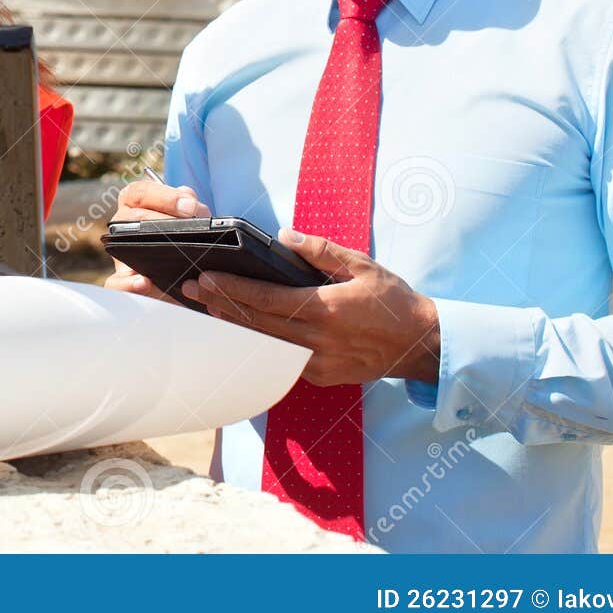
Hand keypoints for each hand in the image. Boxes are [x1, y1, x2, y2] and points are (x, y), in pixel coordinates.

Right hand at [103, 179, 211, 301]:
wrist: (182, 273)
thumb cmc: (181, 236)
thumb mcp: (187, 217)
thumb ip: (188, 204)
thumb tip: (190, 200)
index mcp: (134, 203)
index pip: (140, 192)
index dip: (166, 197)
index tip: (191, 207)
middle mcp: (122, 224)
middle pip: (134, 216)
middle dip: (166, 221)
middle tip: (193, 229)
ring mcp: (119, 252)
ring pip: (122, 244)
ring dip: (146, 247)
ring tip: (170, 251)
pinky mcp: (122, 279)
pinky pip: (115, 282)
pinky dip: (127, 283)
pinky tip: (144, 282)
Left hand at [181, 227, 441, 386]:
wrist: (421, 344)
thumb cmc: (392, 299)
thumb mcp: (362, 265)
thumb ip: (321, 250)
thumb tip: (284, 236)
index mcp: (325, 309)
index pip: (266, 299)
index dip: (232, 289)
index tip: (205, 278)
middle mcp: (317, 340)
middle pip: (256, 323)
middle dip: (221, 305)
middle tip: (191, 290)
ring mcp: (317, 363)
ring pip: (263, 345)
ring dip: (233, 326)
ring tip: (207, 307)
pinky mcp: (320, 376)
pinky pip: (280, 360)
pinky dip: (259, 344)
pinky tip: (241, 330)